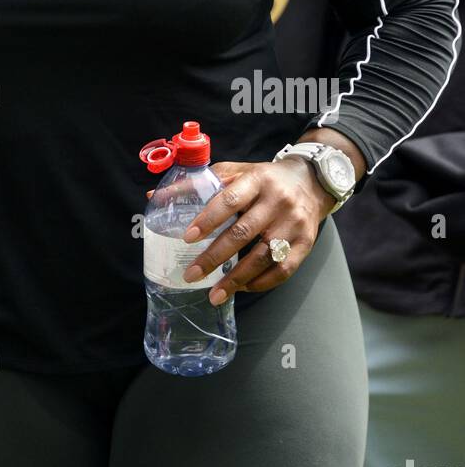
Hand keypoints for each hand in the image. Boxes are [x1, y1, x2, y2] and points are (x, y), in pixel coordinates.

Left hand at [178, 158, 335, 304]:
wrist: (311, 182)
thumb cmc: (264, 179)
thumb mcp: (235, 172)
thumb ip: (200, 184)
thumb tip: (155, 197)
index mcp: (257, 180)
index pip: (230, 200)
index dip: (208, 219)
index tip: (188, 237)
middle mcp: (277, 202)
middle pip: (243, 232)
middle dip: (215, 257)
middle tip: (192, 274)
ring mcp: (293, 224)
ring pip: (263, 256)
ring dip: (236, 279)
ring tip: (213, 294)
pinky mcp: (305, 244)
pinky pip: (283, 269)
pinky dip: (261, 282)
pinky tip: (241, 288)